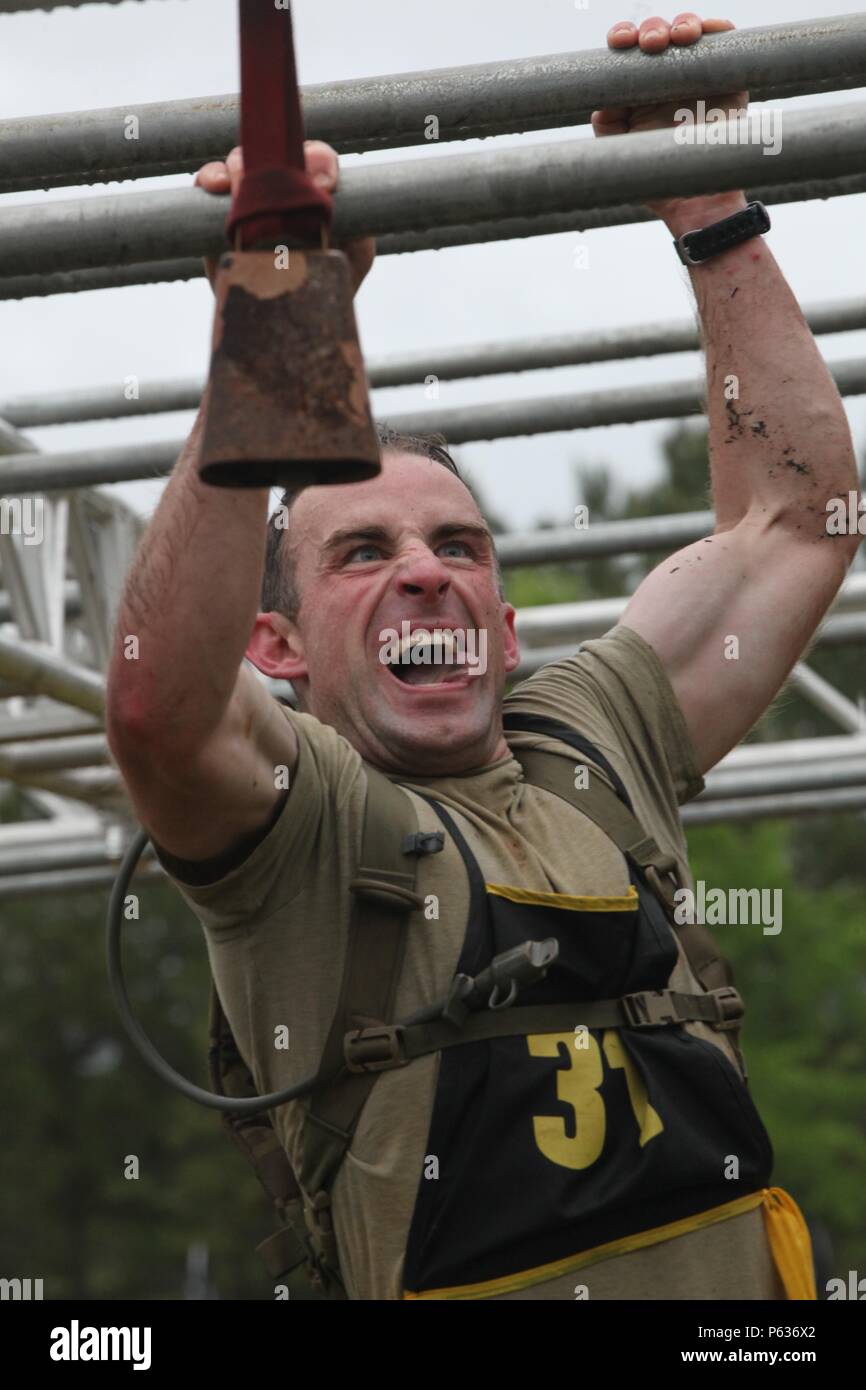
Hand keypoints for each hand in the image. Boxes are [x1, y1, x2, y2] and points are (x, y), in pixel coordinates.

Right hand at [193, 141, 375, 295]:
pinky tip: (216, 186)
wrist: (290, 320)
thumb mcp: (355, 256)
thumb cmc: (328, 283)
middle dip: (274, 161)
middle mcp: (281, 185)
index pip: (318, 157)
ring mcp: (247, 196)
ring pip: (239, 160)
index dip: (320, 160)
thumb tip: (328, 195)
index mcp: (315, 188)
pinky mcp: (216, 213)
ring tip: (240, 190)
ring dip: (238, 167)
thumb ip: (358, 225)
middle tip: (277, 188)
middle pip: (274, 152)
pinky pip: (208, 182)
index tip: (324, 185)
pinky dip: (210, 177)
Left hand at [591, 14, 747, 230]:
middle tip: (650, 44)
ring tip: (679, 37)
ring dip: (683, 24)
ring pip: (691, 32)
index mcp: (641, 88)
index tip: (620, 42)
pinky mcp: (729, 80)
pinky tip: (708, 29)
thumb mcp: (623, 150)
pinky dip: (718, 28)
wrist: (696, 199)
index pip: (629, 50)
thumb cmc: (657, 176)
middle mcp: (669, 77)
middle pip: (658, 33)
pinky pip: (726, 43)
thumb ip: (607, 123)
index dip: (623, 36)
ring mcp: (699, 75)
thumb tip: (602, 100)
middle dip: (652, 29)